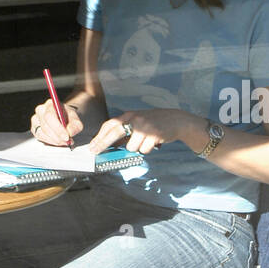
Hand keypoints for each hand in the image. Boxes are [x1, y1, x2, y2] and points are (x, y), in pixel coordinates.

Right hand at [29, 99, 83, 147]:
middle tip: (67, 142)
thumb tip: (69, 132)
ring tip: (64, 142)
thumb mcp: (76, 120)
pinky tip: (57, 141)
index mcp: (50, 104)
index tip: (66, 137)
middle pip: (45, 126)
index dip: (57, 128)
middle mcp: (40, 110)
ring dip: (54, 140)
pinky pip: (39, 137)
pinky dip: (49, 141)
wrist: (63, 117)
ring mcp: (35, 119)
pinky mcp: (34, 128)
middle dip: (57, 136)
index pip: (50, 116)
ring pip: (41, 133)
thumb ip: (75, 126)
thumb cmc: (68, 117)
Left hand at [88, 108, 205, 155]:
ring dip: (136, 148)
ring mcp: (144, 127)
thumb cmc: (154, 123)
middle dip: (103, 143)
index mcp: (130, 115)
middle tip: (95, 152)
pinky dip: (147, 150)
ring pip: (131, 146)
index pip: (110, 124)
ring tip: (145, 142)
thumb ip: (126, 132)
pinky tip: (153, 143)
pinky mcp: (154, 135)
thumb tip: (111, 146)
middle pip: (114, 132)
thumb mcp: (138, 122)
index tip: (92, 146)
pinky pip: (144, 150)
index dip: (100, 136)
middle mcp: (135, 119)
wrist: (175, 120)